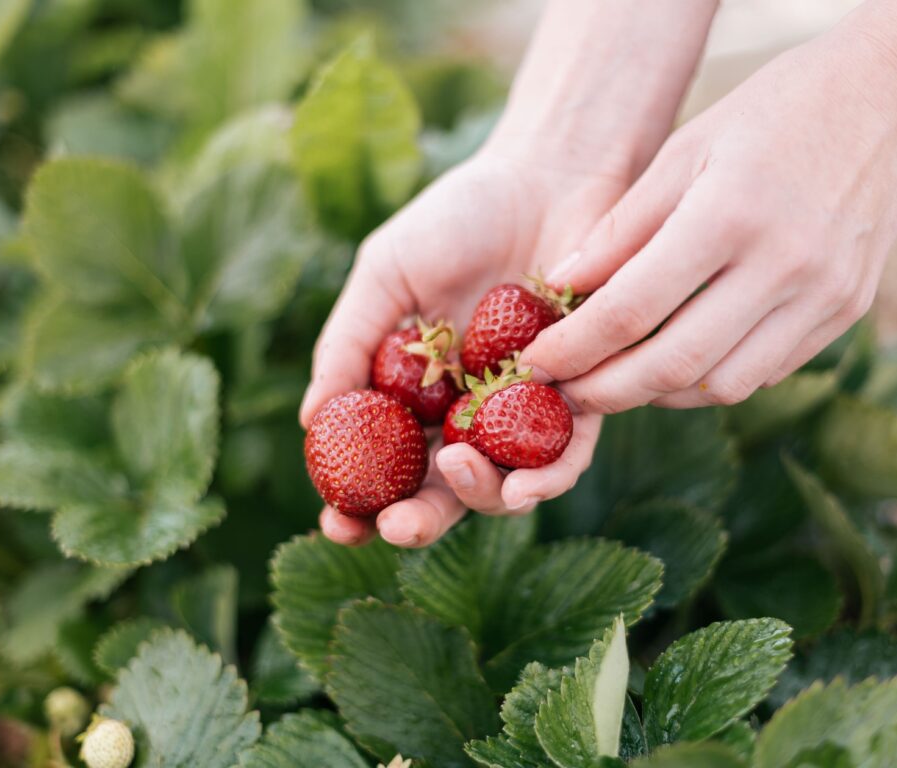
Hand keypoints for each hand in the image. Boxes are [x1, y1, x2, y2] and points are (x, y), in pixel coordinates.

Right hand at [298, 152, 623, 546]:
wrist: (547, 174)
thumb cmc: (459, 218)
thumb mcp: (386, 274)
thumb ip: (349, 343)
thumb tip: (310, 422)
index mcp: (419, 391)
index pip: (386, 464)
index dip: (359, 502)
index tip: (336, 522)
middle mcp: (472, 410)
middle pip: (445, 489)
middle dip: (418, 521)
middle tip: (397, 528)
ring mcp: (527, 408)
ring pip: (507, 483)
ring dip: (483, 497)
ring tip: (459, 471)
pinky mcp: (586, 393)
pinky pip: (570, 452)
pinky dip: (549, 475)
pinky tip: (526, 483)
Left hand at [521, 30, 896, 411]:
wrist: (892, 96)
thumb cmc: (773, 111)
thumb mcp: (684, 150)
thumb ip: (621, 228)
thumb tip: (559, 288)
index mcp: (728, 216)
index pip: (631, 310)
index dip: (573, 347)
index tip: (535, 361)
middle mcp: (782, 267)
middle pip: (674, 366)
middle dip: (607, 392)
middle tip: (567, 392)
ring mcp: (823, 296)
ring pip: (722, 385)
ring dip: (659, 394)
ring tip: (619, 376)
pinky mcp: (846, 311)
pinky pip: (766, 372)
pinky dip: (712, 379)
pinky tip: (680, 360)